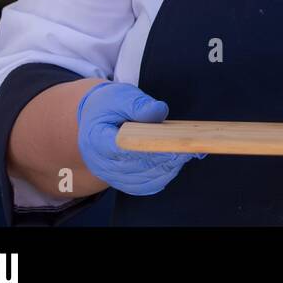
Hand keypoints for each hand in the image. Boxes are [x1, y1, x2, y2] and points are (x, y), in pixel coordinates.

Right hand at [76, 81, 204, 195]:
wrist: (97, 121)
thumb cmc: (110, 106)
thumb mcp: (121, 96)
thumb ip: (138, 104)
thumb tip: (159, 111)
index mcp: (95, 139)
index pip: (120, 149)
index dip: (146, 148)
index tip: (170, 143)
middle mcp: (100, 163)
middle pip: (134, 166)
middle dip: (162, 158)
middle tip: (188, 148)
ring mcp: (110, 176)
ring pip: (141, 179)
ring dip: (165, 169)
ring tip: (186, 154)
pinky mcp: (122, 181)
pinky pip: (143, 186)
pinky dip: (161, 176)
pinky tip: (176, 164)